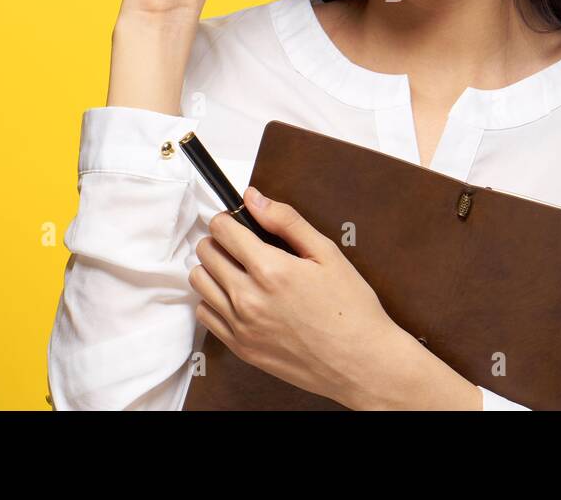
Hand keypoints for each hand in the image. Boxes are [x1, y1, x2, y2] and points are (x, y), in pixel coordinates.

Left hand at [188, 186, 409, 408]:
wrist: (361, 363)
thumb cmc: (351, 307)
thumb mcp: (327, 253)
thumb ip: (287, 221)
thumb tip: (253, 198)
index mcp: (270, 270)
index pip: (222, 230)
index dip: (228, 219)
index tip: (238, 222)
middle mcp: (248, 298)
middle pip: (206, 253)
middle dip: (219, 240)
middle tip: (241, 244)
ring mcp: (241, 326)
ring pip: (199, 282)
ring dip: (212, 268)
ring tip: (237, 269)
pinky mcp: (241, 348)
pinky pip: (205, 315)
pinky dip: (214, 300)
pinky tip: (237, 297)